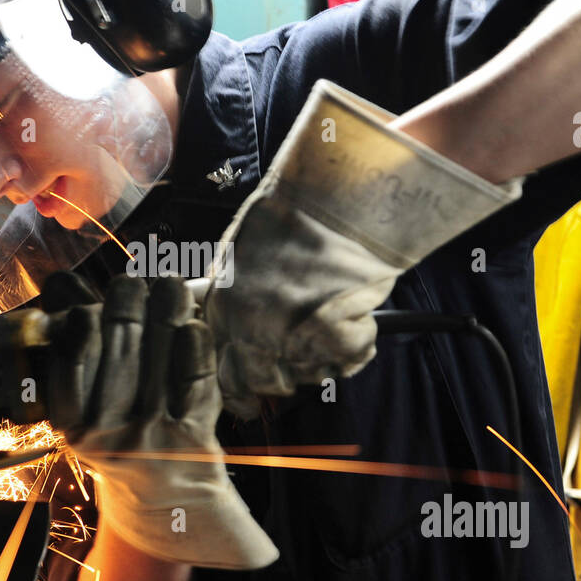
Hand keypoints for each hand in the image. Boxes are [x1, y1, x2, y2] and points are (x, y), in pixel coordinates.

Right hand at [45, 275, 277, 569]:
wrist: (170, 508)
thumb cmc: (127, 439)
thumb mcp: (90, 409)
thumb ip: (76, 350)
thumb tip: (59, 283)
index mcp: (72, 424)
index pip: (72, 355)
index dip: (82, 318)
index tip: (91, 300)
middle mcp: (105, 434)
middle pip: (116, 346)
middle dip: (127, 302)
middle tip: (135, 282)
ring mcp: (149, 436)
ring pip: (156, 354)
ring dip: (165, 310)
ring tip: (169, 286)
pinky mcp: (190, 439)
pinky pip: (193, 377)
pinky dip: (194, 343)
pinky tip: (192, 322)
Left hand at [203, 79, 521, 417]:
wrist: (345, 195)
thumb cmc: (297, 213)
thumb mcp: (242, 249)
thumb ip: (230, 292)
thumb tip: (222, 326)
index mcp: (224, 303)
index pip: (222, 368)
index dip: (243, 378)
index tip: (254, 384)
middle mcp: (250, 324)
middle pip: (261, 381)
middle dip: (283, 374)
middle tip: (305, 355)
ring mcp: (290, 332)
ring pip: (306, 375)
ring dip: (321, 359)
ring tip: (333, 322)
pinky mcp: (332, 333)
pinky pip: (345, 362)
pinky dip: (358, 346)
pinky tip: (358, 320)